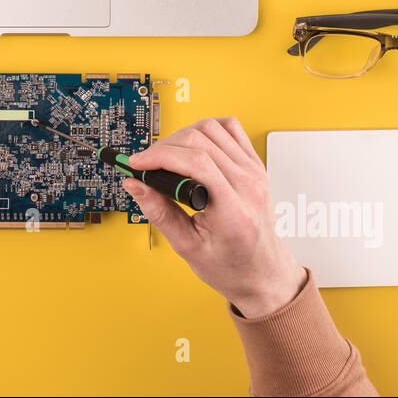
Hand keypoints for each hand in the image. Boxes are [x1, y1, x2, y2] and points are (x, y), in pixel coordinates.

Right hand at [122, 118, 305, 318]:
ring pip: (212, 128)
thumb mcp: (187, 247)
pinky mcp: (255, 164)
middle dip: (163, 147)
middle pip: (200, 141)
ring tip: (167, 156)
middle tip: (145, 164)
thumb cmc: (230, 265)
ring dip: (181, 135)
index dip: (160, 157)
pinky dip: (206, 128)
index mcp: (234, 211)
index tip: (137, 163)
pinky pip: (230, 127)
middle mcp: (248, 185)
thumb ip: (159, 213)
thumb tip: (135, 185)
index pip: (196, 163)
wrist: (262, 270)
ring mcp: (255, 171)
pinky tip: (193, 144)